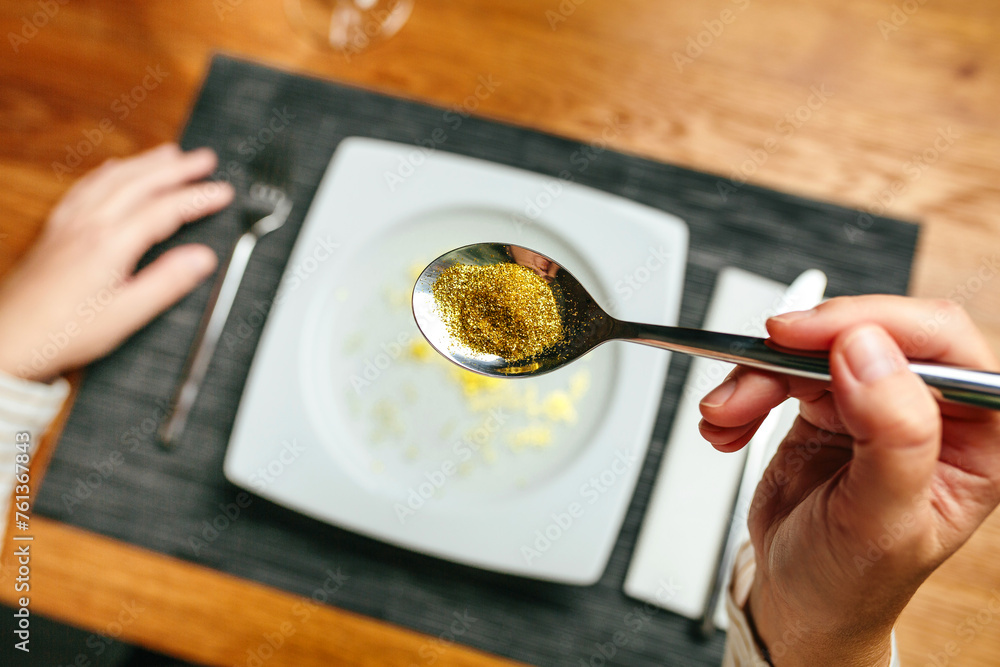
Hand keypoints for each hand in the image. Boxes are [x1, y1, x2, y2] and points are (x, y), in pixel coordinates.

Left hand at [0, 144, 233, 380]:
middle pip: (139, 182)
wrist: (8, 339)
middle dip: (176, 168)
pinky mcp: (55, 230)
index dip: (197, 198)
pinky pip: (86, 186)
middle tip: (204, 159)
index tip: (222, 192)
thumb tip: (202, 259)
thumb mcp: (125, 315)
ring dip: (145, 162)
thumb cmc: (61, 333)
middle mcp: (87, 225)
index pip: (163, 209)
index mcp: (109, 244)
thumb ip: (167, 283)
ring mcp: (68, 224)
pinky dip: (109, 172)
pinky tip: (115, 169)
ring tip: (170, 154)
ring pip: (112, 178)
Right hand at [698, 296, 999, 665]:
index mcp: (975, 432)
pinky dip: (744, 390)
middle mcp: (928, 409)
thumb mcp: (882, 523)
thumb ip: (893, 437)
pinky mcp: (825, 405)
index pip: (939, 341)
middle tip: (761, 359)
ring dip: (758, 374)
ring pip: (813, 348)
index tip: (812, 338)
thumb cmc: (856, 578)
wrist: (800, 601)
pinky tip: (728, 423)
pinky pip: (779, 370)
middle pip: (869, 332)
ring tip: (727, 414)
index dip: (876, 325)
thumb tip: (868, 353)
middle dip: (803, 348)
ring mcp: (872, 403)